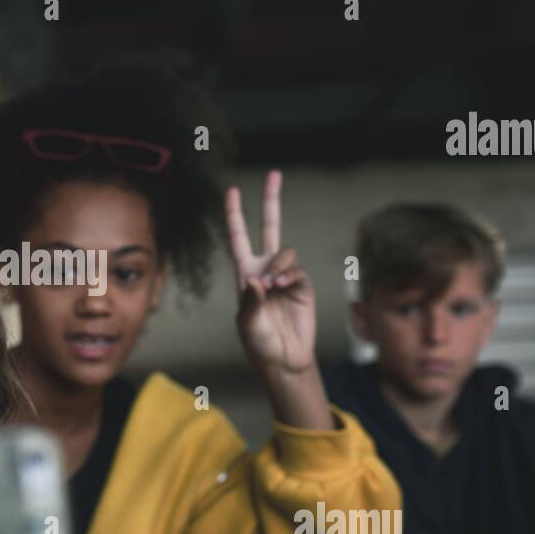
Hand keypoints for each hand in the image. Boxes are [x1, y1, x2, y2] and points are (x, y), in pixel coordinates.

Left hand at [225, 169, 315, 373]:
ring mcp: (285, 275)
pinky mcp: (303, 285)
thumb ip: (250, 301)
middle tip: (274, 174)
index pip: (238, 238)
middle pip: (269, 227)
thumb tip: (257, 279)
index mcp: (245, 274)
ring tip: (273, 286)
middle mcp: (265, 269)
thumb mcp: (246, 323)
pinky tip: (283, 287)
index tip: (232, 191)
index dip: (234, 215)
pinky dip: (289, 275)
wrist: (284, 360)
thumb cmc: (258, 343)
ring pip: (284, 252)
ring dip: (278, 265)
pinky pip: (297, 269)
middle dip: (270, 200)